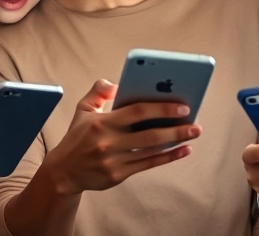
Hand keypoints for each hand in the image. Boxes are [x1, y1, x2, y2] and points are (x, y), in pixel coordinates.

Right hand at [43, 79, 197, 195]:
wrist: (63, 171)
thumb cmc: (77, 137)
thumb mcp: (82, 109)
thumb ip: (98, 92)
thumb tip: (116, 83)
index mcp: (102, 122)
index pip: (136, 112)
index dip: (160, 108)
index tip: (181, 106)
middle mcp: (108, 142)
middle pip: (149, 134)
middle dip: (175, 128)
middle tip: (195, 123)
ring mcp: (113, 160)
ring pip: (151, 150)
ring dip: (175, 142)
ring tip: (193, 134)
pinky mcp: (118, 175)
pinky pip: (148, 164)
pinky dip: (167, 157)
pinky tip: (182, 151)